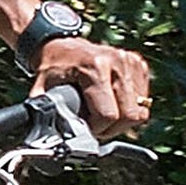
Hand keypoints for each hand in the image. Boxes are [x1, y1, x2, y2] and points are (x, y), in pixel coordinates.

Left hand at [29, 38, 151, 138]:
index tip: (84, 127)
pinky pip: (143, 101)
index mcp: (95, 67)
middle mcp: (118, 62)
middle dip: (111, 129)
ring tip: (101, 115)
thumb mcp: (42, 90)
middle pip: (129, 116)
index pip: (108, 115)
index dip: (95, 129)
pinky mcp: (139, 65)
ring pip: (140, 111)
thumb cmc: (53, 68)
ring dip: (121, 121)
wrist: (62, 46)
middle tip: (94, 125)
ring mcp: (131, 62)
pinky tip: (111, 104)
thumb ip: (47, 113)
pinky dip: (129, 109)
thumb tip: (47, 138)